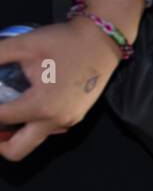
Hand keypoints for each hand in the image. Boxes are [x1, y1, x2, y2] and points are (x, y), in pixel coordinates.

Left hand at [0, 18, 122, 160]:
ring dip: (12, 133)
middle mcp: (55, 121)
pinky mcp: (75, 117)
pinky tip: (23, 103)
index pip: (0, 120)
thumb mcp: (23, 45)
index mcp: (41, 106)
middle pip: (15, 150)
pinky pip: (45, 131)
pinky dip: (28, 124)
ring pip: (31, 142)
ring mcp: (67, 122)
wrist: (103, 40)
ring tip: (3, 108)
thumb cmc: (64, 41)